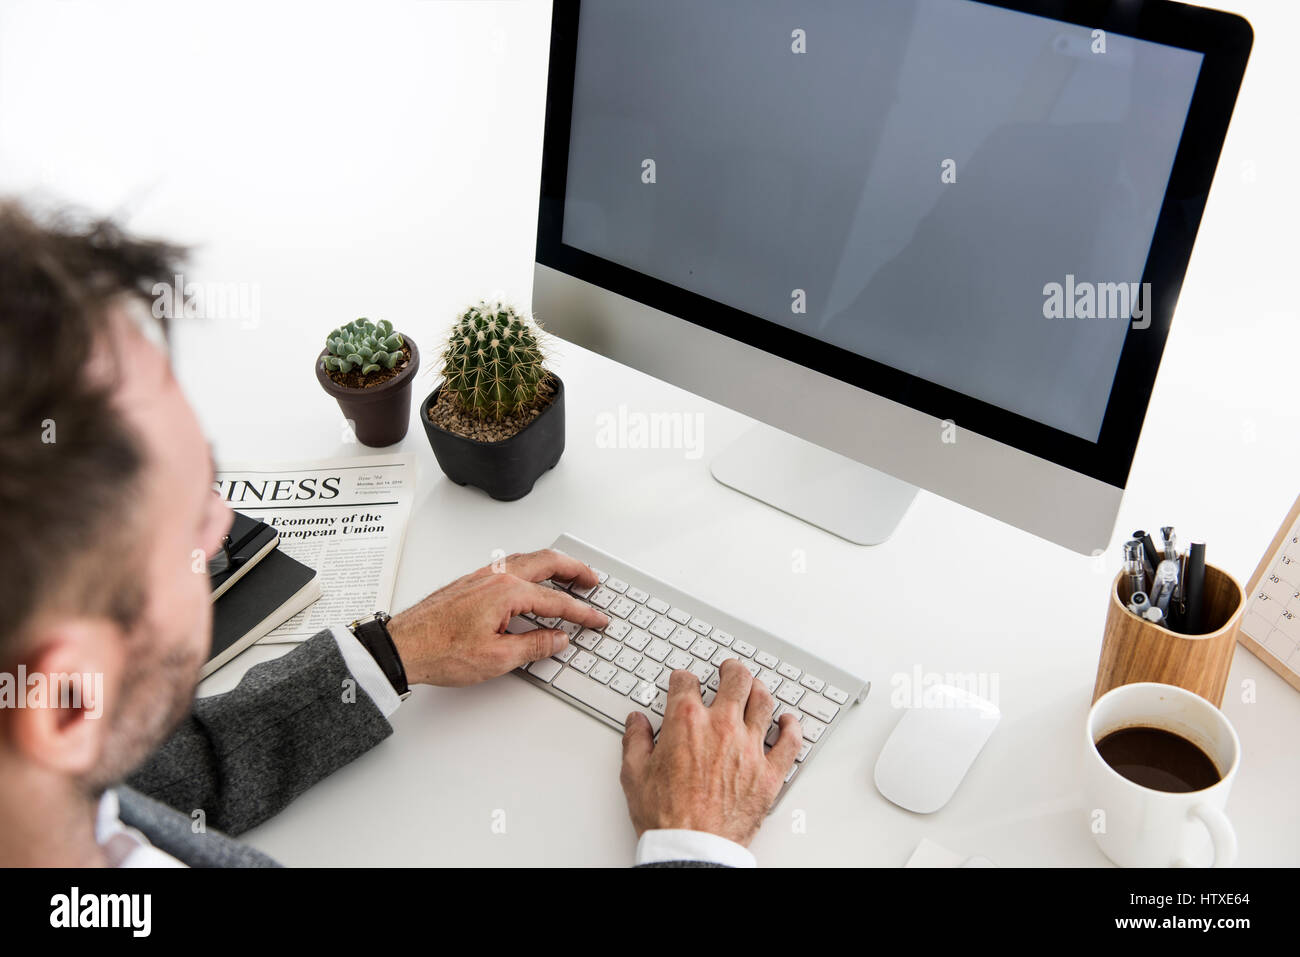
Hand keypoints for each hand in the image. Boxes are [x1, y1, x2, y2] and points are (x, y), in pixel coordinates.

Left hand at [387, 549, 608, 686]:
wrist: (402, 646)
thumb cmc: (439, 650)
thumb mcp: (497, 658)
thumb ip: (534, 646)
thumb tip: (557, 639)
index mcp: (507, 592)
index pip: (557, 601)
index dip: (582, 612)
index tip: (597, 619)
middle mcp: (496, 576)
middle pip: (547, 563)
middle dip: (575, 570)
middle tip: (593, 581)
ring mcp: (482, 575)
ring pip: (528, 560)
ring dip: (554, 566)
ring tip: (570, 576)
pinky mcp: (471, 582)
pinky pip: (512, 565)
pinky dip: (533, 569)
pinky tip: (533, 580)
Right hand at [619, 659, 801, 846]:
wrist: (692, 848)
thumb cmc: (666, 817)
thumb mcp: (635, 775)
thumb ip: (636, 741)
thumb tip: (636, 722)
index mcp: (686, 723)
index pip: (686, 682)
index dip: (682, 679)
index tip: (682, 682)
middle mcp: (721, 728)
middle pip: (735, 680)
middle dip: (730, 669)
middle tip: (728, 669)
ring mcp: (749, 748)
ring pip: (764, 702)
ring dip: (759, 689)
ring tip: (755, 687)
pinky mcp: (769, 773)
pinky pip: (790, 742)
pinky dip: (791, 728)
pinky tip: (787, 722)